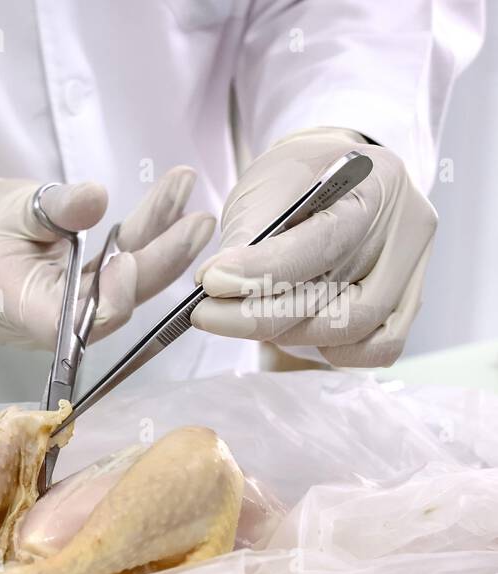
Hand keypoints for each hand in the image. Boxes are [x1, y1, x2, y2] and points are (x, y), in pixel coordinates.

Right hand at [0, 166, 214, 349]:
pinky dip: (146, 243)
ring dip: (162, 250)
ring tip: (197, 212)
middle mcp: (42, 320)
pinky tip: (176, 208)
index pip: (65, 325)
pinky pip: (119, 274)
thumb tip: (95, 198)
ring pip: (120, 288)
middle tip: (196, 225)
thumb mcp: (10, 205)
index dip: (104, 301)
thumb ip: (53, 206)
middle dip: (155, 266)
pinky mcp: (84, 295)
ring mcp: (67, 311)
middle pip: (107, 306)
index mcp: (10, 306)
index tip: (128, 261)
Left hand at [191, 128, 437, 366]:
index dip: (264, 270)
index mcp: (377, 182)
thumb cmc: (294, 180)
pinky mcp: (405, 305)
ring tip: (241, 315)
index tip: (211, 281)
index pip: (325, 241)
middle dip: (263, 317)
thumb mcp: (265, 188)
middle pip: (344, 305)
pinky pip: (373, 349)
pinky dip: (327, 348)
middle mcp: (407, 230)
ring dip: (287, 333)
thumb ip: (247, 237)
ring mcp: (412, 273)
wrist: (325, 179)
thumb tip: (218, 285)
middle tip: (206, 314)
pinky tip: (290, 327)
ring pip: (354, 332)